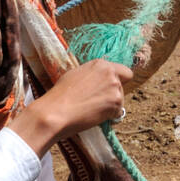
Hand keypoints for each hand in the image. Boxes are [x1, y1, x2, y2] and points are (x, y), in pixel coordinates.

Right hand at [8, 59, 132, 154]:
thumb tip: (98, 80)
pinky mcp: (116, 103)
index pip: (123, 71)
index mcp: (100, 64)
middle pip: (123, 85)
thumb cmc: (60, 95)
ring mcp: (115, 88)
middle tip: (98, 102)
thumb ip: (92, 75)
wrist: (55, 111)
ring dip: (111, 105)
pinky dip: (110, 116)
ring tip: (92, 109)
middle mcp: (110, 73)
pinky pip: (118, 112)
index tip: (109, 88)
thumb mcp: (75, 75)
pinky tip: (94, 115)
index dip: (118, 80)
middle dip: (114, 93)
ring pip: (121, 99)